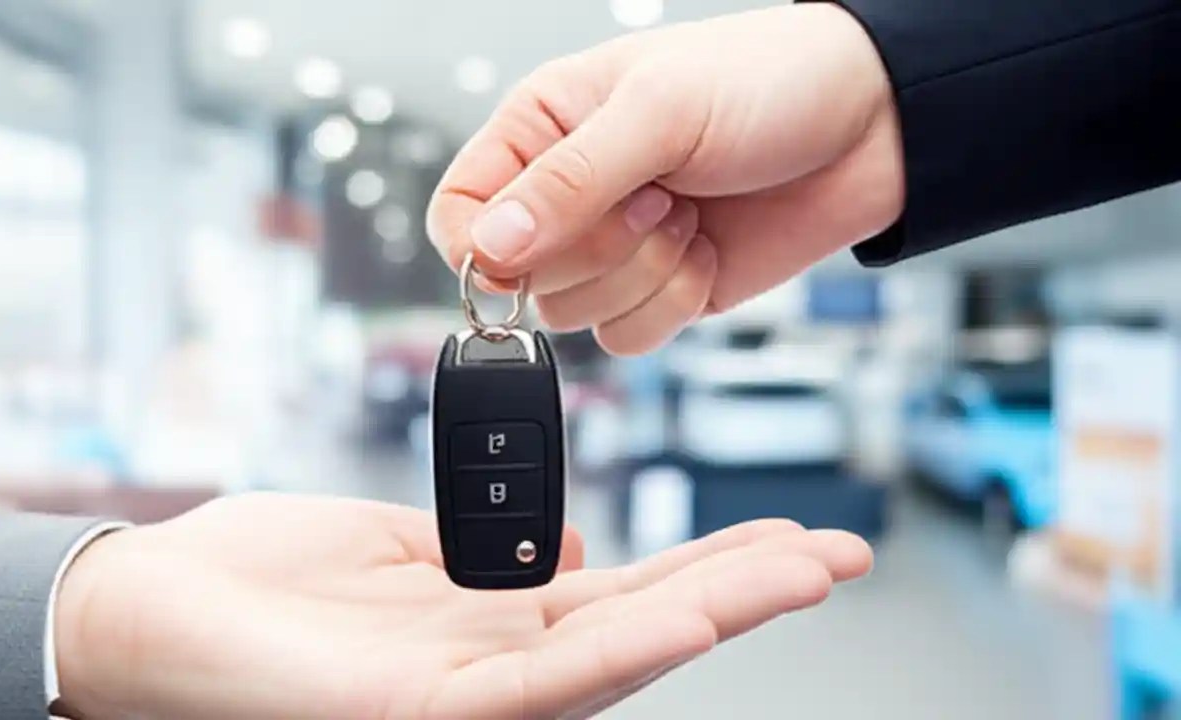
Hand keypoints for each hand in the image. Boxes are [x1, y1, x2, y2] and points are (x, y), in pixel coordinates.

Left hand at [54, 494, 870, 718]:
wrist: (143, 608)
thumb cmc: (258, 583)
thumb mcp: (399, 546)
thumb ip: (489, 547)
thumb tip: (578, 546)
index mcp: (489, 626)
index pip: (625, 601)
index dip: (711, 569)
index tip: (784, 532)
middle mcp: (491, 672)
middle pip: (641, 631)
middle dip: (744, 592)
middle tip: (838, 552)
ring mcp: (460, 701)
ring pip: (613, 661)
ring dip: (714, 615)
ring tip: (801, 571)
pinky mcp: (418, 712)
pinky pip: (536, 684)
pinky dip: (623, 649)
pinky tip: (689, 615)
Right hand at [428, 4, 903, 354]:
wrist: (872, 128)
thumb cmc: (769, 82)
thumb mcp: (660, 111)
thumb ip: (569, 181)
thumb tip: (489, 245)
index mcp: (544, 128)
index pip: (461, 208)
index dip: (480, 244)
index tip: (523, 251)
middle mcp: (572, 193)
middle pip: (519, 275)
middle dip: (596, 248)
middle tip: (655, 195)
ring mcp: (616, 248)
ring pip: (573, 314)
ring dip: (641, 275)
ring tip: (688, 213)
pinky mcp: (660, 291)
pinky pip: (628, 338)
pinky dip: (672, 304)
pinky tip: (706, 250)